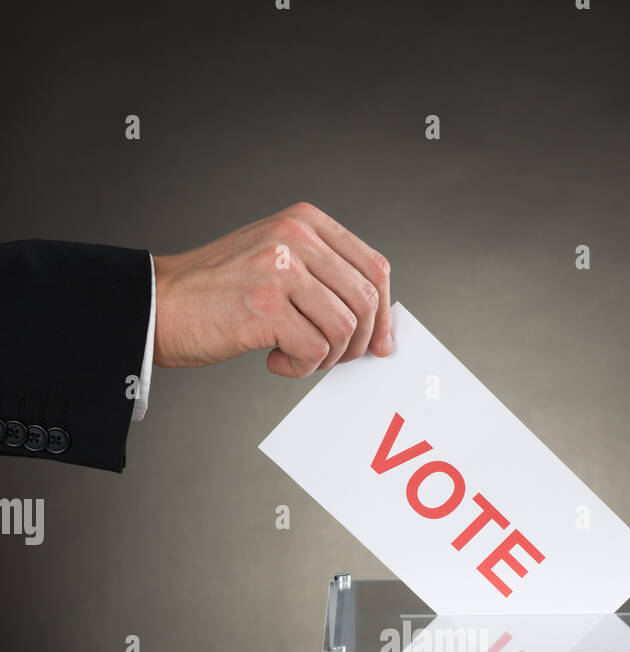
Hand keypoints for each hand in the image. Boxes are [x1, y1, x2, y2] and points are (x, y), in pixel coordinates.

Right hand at [152, 203, 392, 377]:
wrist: (161, 304)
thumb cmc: (218, 291)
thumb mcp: (278, 262)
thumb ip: (324, 278)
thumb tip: (378, 324)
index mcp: (304, 222)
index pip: (374, 268)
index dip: (384, 314)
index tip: (379, 343)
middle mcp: (295, 237)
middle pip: (366, 301)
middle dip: (357, 343)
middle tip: (330, 357)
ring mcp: (280, 269)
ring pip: (344, 329)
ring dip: (326, 357)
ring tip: (296, 355)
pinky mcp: (265, 305)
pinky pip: (315, 350)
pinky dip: (300, 368)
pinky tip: (276, 360)